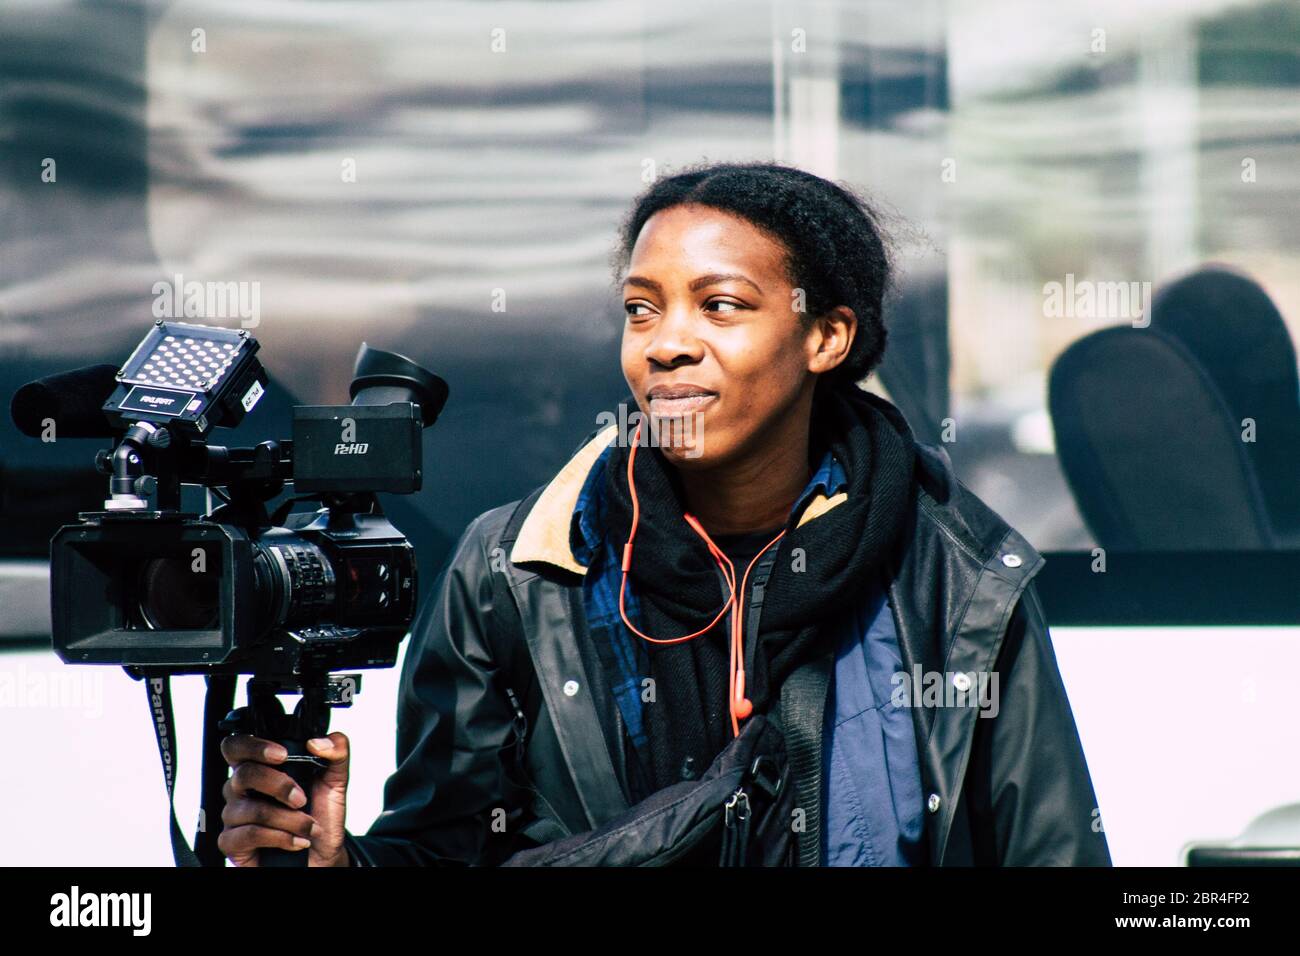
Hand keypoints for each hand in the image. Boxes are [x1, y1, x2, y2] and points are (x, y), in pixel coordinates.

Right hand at [216, 732, 350, 866]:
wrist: (323, 853)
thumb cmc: (321, 814)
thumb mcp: (336, 779)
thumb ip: (336, 750)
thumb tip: (317, 742)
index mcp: (259, 767)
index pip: (237, 746)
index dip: (254, 746)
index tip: (283, 755)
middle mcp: (240, 789)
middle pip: (245, 774)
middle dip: (280, 786)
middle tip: (302, 799)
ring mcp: (233, 815)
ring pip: (253, 809)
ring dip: (290, 819)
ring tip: (308, 827)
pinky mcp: (232, 842)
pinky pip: (250, 834)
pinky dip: (281, 838)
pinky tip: (296, 841)